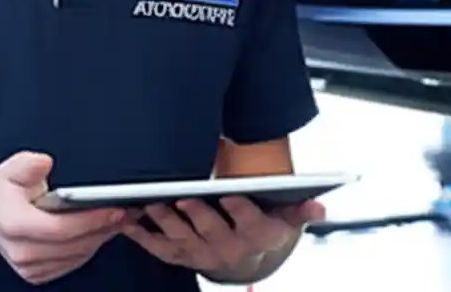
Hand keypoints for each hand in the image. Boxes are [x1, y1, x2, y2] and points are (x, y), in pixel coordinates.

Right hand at [0, 151, 133, 284]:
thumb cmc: (1, 191)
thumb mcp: (11, 167)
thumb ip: (29, 165)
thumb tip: (45, 163)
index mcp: (13, 224)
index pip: (60, 228)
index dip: (91, 220)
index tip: (115, 208)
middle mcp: (21, 250)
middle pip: (75, 244)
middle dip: (105, 227)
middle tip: (129, 210)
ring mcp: (29, 266)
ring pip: (78, 255)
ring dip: (102, 237)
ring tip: (122, 217)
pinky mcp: (38, 273)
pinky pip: (74, 261)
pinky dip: (91, 246)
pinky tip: (102, 229)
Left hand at [122, 196, 325, 275]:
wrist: (246, 256)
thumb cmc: (266, 224)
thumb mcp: (287, 218)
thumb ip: (301, 208)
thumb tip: (321, 206)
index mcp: (256, 236)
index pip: (249, 223)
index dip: (239, 210)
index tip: (230, 195)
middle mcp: (228, 250)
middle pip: (211, 232)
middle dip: (197, 215)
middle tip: (184, 197)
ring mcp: (201, 254)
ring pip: (181, 239)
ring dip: (166, 222)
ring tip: (152, 203)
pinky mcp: (180, 255)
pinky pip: (159, 248)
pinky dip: (142, 236)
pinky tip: (129, 220)